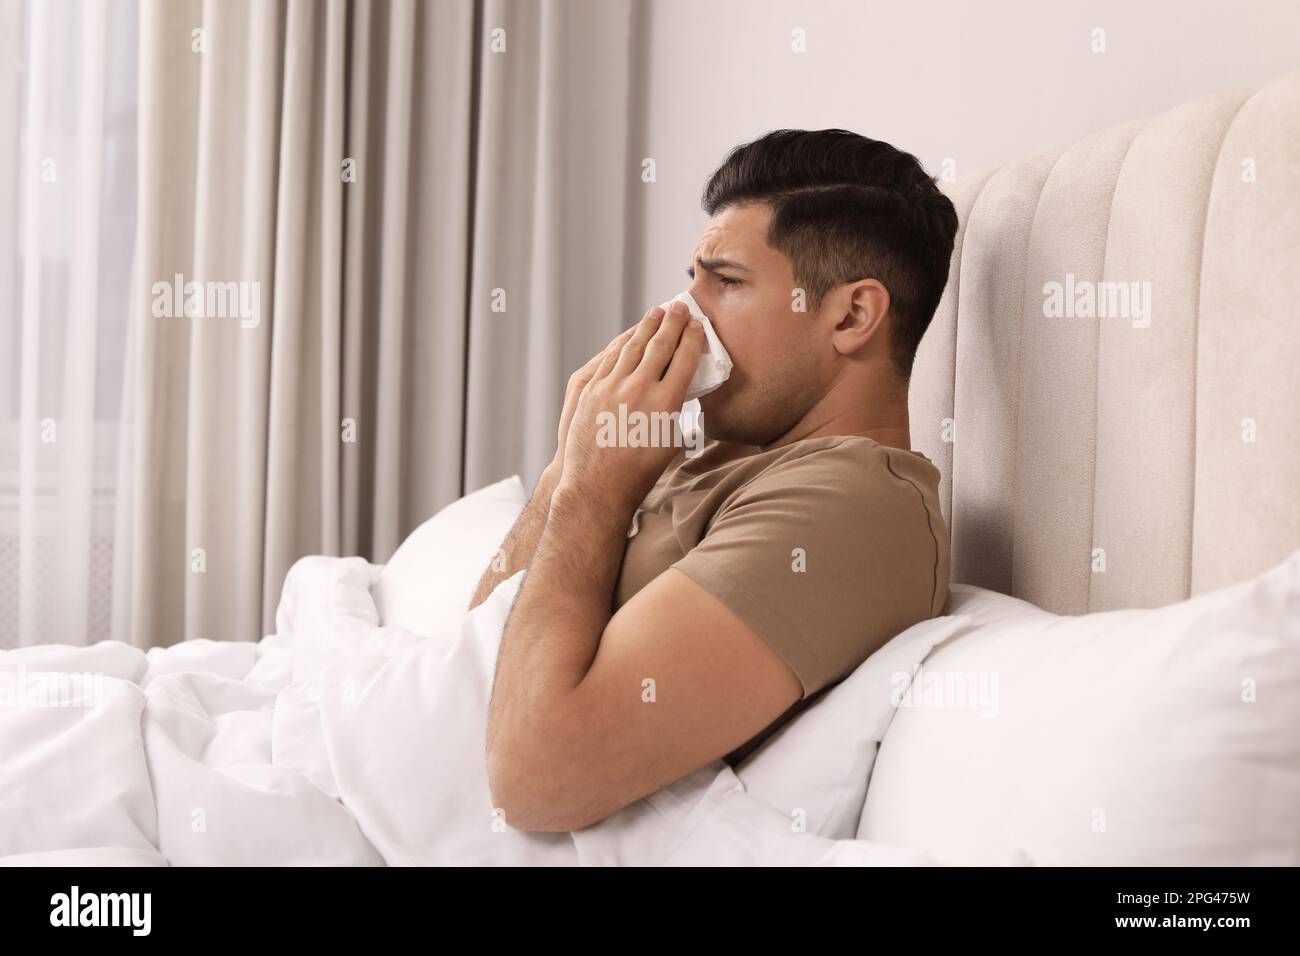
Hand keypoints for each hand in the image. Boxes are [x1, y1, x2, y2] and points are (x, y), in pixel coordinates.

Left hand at [556, 301, 705, 514]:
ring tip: (657, 313)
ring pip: (633, 346)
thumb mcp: (670, 441)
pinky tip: (630, 335)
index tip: (698, 326)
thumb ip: (677, 409)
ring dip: (647, 326)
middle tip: (680, 307)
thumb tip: (683, 385)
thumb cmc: (639, 471)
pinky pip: (610, 358)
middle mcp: (639, 390)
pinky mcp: (590, 390)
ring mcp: (612, 388)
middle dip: (673, 322)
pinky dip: (623, 343)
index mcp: (666, 404)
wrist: (597, 486)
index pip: (685, 359)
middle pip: (660, 345)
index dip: (693, 338)